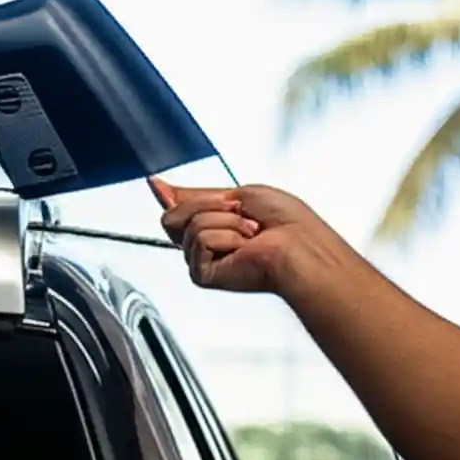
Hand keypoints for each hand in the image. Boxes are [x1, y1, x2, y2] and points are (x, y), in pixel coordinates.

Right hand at [154, 178, 352, 296]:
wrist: (300, 247)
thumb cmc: (286, 223)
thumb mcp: (236, 193)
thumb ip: (193, 194)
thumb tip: (158, 185)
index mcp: (215, 222)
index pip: (177, 207)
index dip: (171, 196)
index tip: (158, 185)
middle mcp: (205, 242)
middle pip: (173, 214)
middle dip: (207, 204)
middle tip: (238, 212)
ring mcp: (202, 259)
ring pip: (189, 225)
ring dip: (225, 221)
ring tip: (249, 234)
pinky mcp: (202, 274)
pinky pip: (199, 241)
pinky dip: (225, 236)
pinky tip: (243, 248)